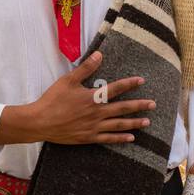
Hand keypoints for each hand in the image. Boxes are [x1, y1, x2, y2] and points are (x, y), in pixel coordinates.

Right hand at [28, 53, 155, 143]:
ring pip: (119, 125)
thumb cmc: (52, 100)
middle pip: (123, 108)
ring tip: (147, 121)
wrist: (40, 122)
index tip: (141, 81)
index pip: (115, 89)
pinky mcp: (89, 138)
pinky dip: (120, 138)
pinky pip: (109, 139)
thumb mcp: (68, 80)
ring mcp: (94, 127)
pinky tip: (131, 138)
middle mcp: (97, 113)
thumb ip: (85, 68)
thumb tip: (99, 55)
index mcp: (92, 97)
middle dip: (139, 105)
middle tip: (153, 104)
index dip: (129, 84)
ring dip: (134, 122)